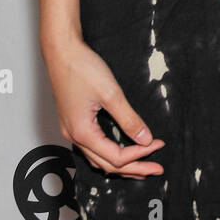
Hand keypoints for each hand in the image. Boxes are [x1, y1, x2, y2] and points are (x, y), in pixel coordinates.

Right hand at [42, 33, 164, 175]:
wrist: (61, 51)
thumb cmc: (81, 69)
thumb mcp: (111, 94)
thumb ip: (129, 119)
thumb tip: (145, 139)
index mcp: (82, 133)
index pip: (115, 157)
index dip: (139, 155)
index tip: (158, 145)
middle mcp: (74, 136)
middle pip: (107, 164)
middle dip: (133, 168)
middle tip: (156, 168)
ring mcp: (72, 129)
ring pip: (98, 158)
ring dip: (121, 163)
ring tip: (142, 165)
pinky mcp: (74, 121)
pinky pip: (93, 147)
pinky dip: (110, 153)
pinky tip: (121, 148)